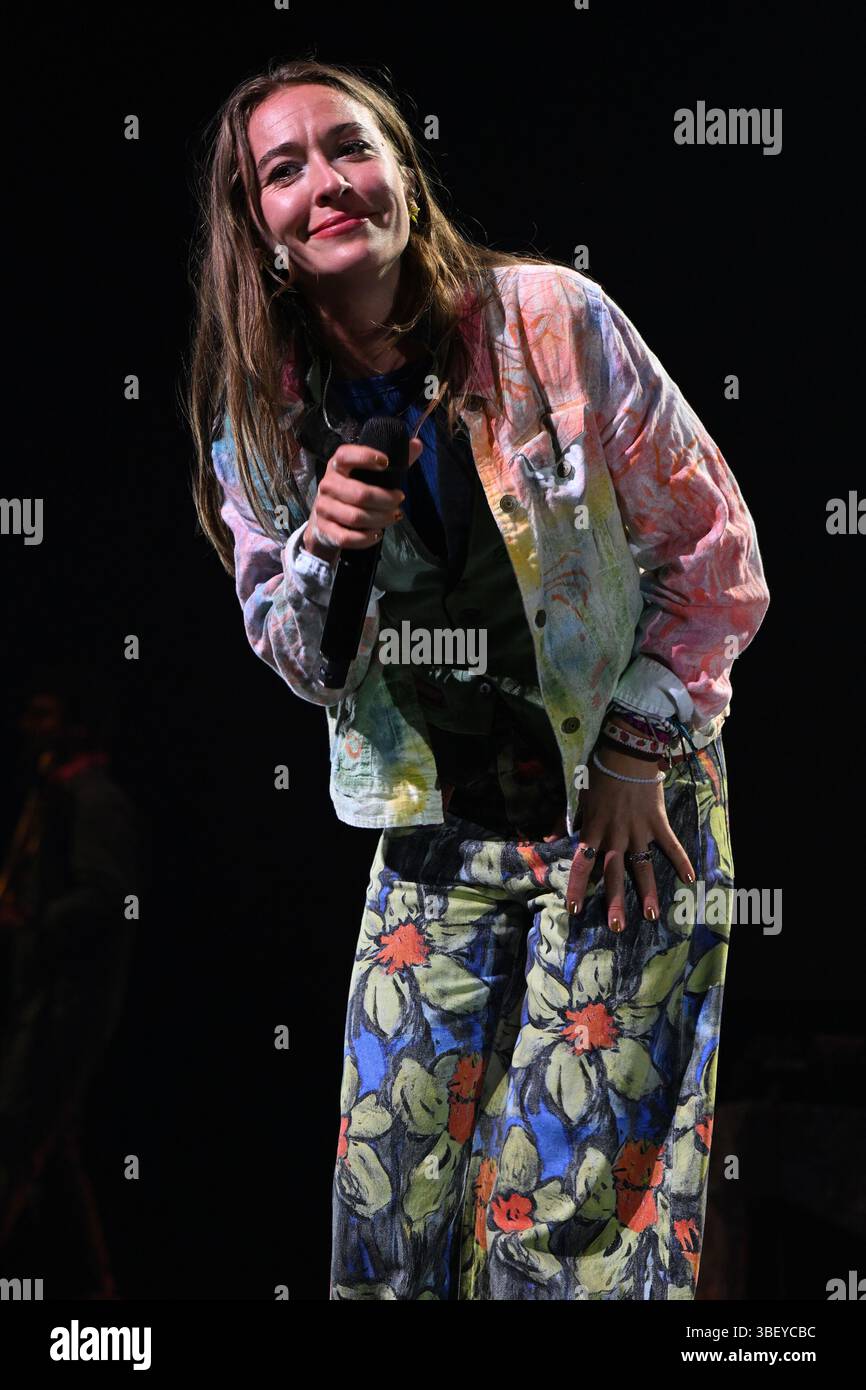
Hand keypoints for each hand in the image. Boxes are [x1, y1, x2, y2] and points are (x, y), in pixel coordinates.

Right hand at [304, 437, 423, 558]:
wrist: (324, 523)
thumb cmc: (352, 492)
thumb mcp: (367, 475)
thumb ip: (394, 461)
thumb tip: (417, 444)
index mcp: (337, 466)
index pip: (345, 455)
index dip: (365, 456)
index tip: (386, 463)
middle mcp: (328, 485)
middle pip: (359, 494)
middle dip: (385, 499)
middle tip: (399, 500)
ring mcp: (323, 508)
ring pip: (356, 517)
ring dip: (380, 519)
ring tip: (393, 517)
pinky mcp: (325, 530)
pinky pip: (347, 537)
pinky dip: (366, 538)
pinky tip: (377, 534)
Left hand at [564, 742, 695, 931]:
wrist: (626, 754)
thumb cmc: (600, 775)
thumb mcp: (578, 798)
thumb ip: (564, 822)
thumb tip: (548, 841)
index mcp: (594, 831)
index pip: (582, 864)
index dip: (578, 887)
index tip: (574, 909)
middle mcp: (616, 836)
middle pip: (613, 874)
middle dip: (614, 902)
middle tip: (616, 927)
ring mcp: (638, 831)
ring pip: (642, 866)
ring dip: (646, 891)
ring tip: (651, 915)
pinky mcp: (658, 823)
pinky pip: (671, 845)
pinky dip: (681, 861)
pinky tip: (690, 879)